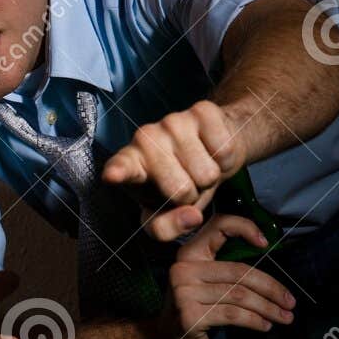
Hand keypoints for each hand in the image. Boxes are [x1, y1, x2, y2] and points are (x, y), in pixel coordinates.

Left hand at [102, 101, 245, 242]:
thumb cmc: (180, 184)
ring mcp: (172, 121)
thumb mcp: (166, 215)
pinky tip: (213, 152)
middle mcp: (145, 139)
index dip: (119, 172)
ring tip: (199, 169)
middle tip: (186, 184)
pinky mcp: (201, 111)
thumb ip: (167, 228)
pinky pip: (224, 151)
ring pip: (205, 173)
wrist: (210, 150)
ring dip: (209, 178)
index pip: (122, 167)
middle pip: (179, 190)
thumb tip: (191, 217)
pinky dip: (225, 160)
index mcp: (131, 165)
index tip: (113, 175)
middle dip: (191, 196)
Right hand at [154, 213, 295, 338]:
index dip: (244, 228)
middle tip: (290, 301)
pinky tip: (265, 325)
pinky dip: (254, 320)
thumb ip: (226, 272)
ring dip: (267, 307)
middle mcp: (183, 269)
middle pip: (239, 271)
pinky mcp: (189, 316)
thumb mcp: (204, 285)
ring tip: (284, 317)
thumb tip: (269, 277)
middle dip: (270, 287)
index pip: (218, 226)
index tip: (266, 244)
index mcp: (189, 254)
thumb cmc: (192, 313)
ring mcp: (184, 293)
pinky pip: (233, 315)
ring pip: (239, 295)